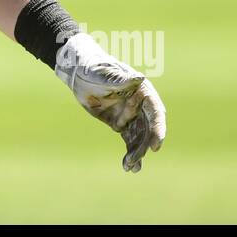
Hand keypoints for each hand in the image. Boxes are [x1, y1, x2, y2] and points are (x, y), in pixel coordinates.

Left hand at [54, 32, 165, 172]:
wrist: (79, 73)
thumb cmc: (94, 69)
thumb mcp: (106, 75)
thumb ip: (122, 80)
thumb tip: (140, 77)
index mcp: (142, 91)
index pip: (155, 112)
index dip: (157, 129)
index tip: (155, 146)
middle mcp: (140, 104)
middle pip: (148, 128)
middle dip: (143, 145)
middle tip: (136, 159)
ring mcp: (131, 114)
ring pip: (139, 137)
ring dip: (137, 152)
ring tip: (130, 167)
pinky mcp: (121, 123)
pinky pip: (129, 140)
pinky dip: (130, 152)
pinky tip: (128, 167)